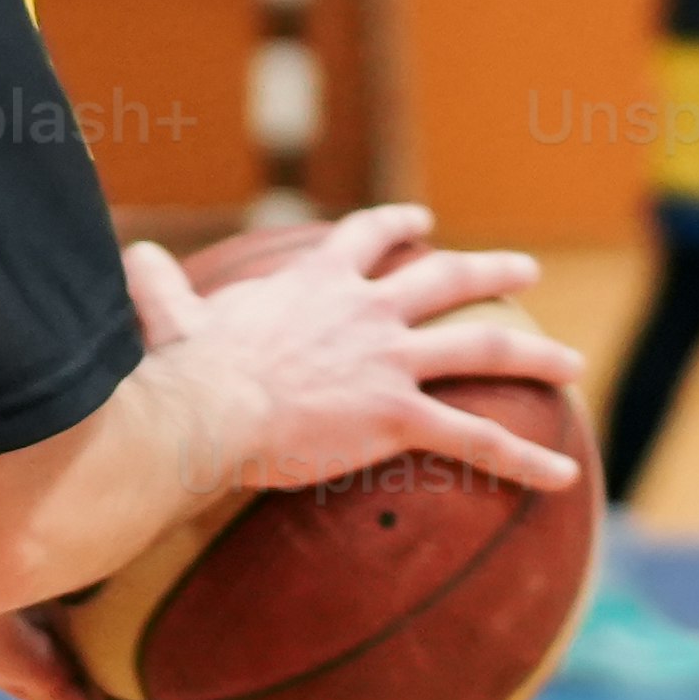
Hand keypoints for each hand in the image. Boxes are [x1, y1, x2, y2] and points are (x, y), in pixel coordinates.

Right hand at [123, 202, 581, 501]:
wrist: (208, 407)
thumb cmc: (184, 369)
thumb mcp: (170, 313)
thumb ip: (156, 285)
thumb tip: (126, 257)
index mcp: (317, 283)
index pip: (366, 239)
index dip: (397, 227)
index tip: (421, 223)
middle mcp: (367, 310)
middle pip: (445, 279)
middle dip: (489, 272)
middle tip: (524, 272)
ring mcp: (391, 360)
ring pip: (482, 347)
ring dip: (534, 353)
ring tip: (572, 362)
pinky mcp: (400, 415)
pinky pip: (477, 439)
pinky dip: (525, 459)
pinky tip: (564, 476)